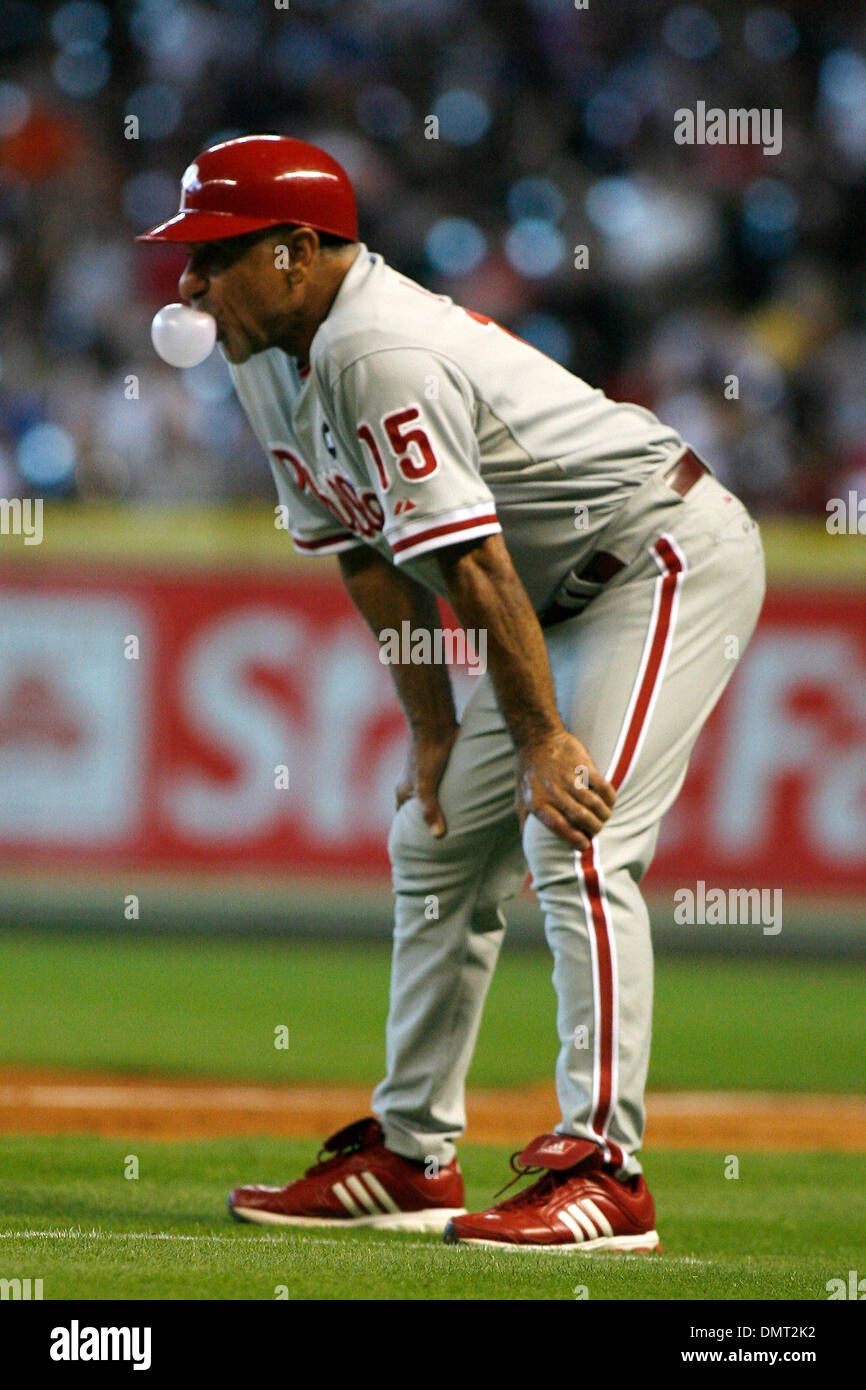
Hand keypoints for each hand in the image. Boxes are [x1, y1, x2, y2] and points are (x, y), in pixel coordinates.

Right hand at [395, 725, 460, 837]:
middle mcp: (412, 784)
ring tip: (456, 826)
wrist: (437, 723)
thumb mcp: (427, 786)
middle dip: (426, 824)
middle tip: (441, 843)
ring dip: (440, 809)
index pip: (402, 819)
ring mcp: (426, 775)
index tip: (418, 850)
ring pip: (432, 798)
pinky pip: (444, 787)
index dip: (408, 834)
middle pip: (416, 810)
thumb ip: (431, 810)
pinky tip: (465, 803)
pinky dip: (451, 796)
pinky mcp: (440, 766)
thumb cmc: (429, 754)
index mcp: (404, 791)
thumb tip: (438, 836)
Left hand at [515, 730, 615, 850]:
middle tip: (596, 830)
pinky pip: (601, 786)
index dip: (574, 839)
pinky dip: (609, 797)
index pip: (559, 826)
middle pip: (580, 817)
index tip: (585, 845)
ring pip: (593, 803)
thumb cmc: (528, 773)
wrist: (536, 738)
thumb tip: (531, 847)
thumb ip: (526, 822)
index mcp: (537, 802)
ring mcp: (568, 777)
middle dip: (593, 828)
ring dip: (603, 814)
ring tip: (604, 817)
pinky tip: (610, 801)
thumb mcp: (520, 798)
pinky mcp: (582, 765)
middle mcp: (553, 791)